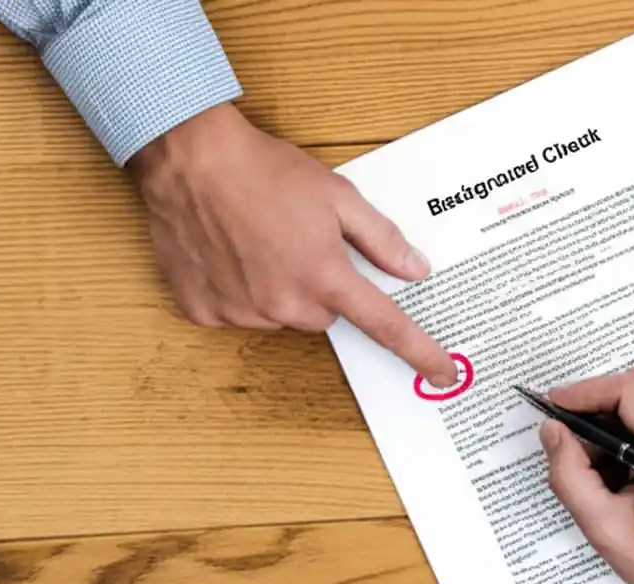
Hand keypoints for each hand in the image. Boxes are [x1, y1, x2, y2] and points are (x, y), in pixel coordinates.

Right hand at [129, 103, 457, 386]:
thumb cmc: (263, 171)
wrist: (189, 159)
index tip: (443, 373)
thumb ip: (381, 238)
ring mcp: (241, 311)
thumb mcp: (338, 195)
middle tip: (300, 244)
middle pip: (323, 316)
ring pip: (278, 315)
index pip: (384, 326)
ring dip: (276, 289)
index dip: (419, 351)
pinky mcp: (204, 311)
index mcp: (324, 276)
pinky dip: (236, 290)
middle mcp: (284, 303)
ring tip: (257, 240)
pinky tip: (228, 253)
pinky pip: (235, 313)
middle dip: (319, 287)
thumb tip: (414, 269)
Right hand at [539, 370, 633, 583]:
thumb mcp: (607, 529)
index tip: (553, 406)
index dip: (587, 391)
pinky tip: (623, 477)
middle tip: (567, 449)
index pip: (631, 390)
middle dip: (596, 413)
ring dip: (615, 430)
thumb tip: (552, 431)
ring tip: (596, 472)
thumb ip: (571, 476)